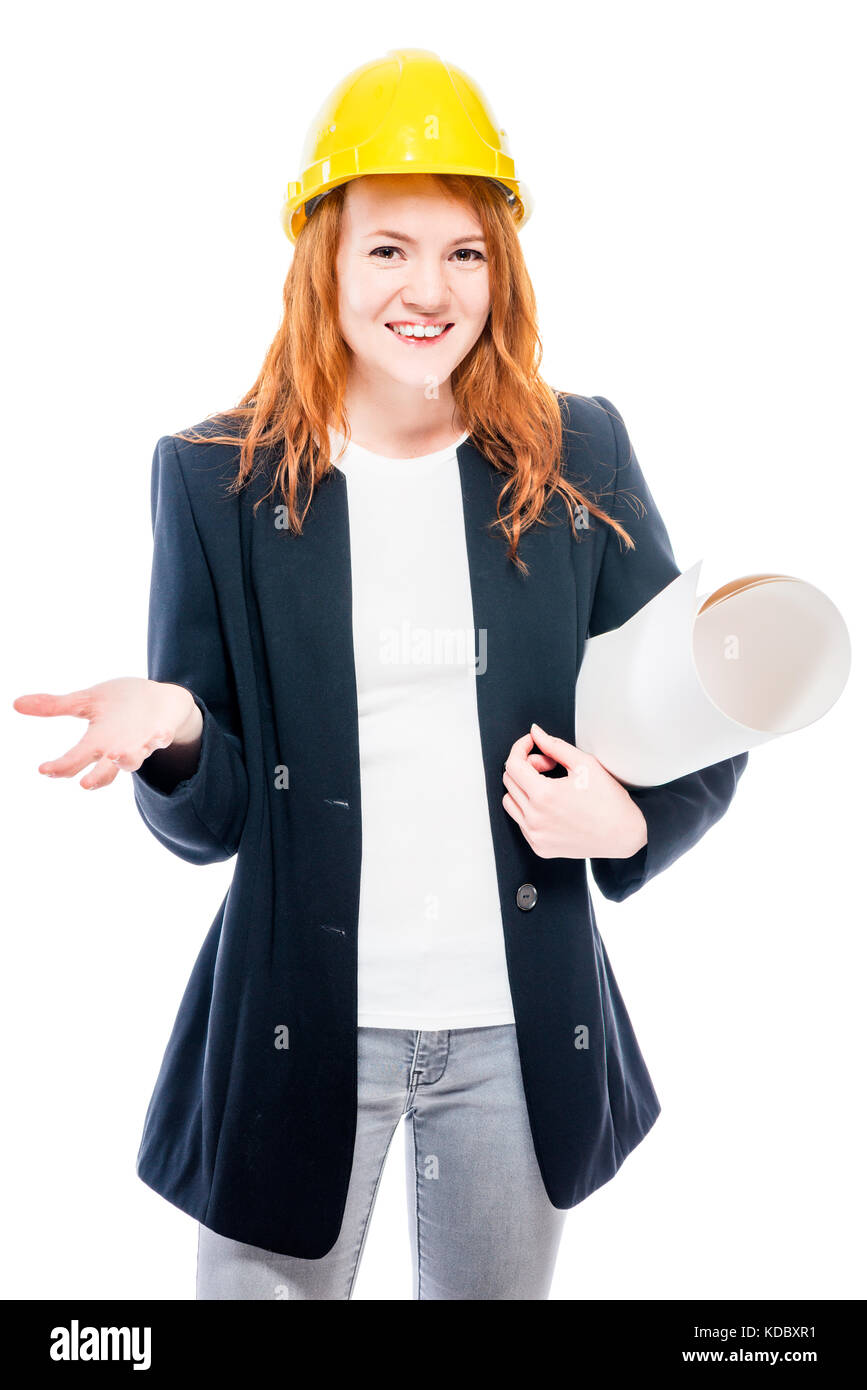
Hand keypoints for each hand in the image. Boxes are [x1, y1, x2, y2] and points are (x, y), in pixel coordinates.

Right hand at [13, 677, 202, 789]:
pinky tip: (160, 735)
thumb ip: (55, 706)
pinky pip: (162, 739)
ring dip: (127, 760)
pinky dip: (160, 738)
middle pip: (105, 771)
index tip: (44, 769)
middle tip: (85, 784)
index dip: (60, 767)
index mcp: (97, 742)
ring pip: (134, 760)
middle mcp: (118, 748)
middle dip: (96, 778)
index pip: (75, 759)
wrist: (161, 700)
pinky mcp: (162, 732)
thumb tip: (15, 704)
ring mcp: (141, 743)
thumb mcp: (86, 702)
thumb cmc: (121, 704)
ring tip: (117, 756)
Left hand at [502, 721, 647, 859]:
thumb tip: (535, 733)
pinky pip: (520, 821)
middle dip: (526, 765)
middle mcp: (535, 818)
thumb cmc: (609, 801)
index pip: (513, 764)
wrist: (623, 835)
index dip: (520, 747)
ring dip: (523, 787)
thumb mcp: (585, 764)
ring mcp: (535, 835)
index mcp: (544, 795)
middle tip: (550, 764)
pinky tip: (551, 804)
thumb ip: (554, 745)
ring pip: (510, 801)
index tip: (531, 743)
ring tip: (549, 785)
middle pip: (509, 781)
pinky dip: (529, 808)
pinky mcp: (539, 846)